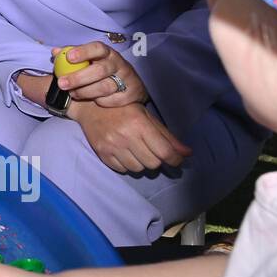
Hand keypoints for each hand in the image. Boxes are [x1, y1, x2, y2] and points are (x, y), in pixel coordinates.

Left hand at [52, 42, 148, 107]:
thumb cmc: (100, 70)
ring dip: (86, 92)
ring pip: (105, 87)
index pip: (97, 48)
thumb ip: (71, 56)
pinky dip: (101, 101)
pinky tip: (94, 101)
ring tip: (73, 94)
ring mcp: (127, 79)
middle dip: (79, 77)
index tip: (69, 57)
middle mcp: (119, 64)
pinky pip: (114, 100)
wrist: (127, 86)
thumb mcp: (88, 61)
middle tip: (61, 84)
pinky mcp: (132, 94)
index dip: (84, 51)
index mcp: (107, 53)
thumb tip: (55, 52)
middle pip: (100, 70)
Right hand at [70, 100, 191, 173]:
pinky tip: (126, 154)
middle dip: (157, 160)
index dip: (175, 160)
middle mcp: (126, 136)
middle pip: (153, 163)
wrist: (89, 107)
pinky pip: (122, 169)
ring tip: (138, 153)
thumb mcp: (146, 116)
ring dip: (142, 164)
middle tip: (153, 152)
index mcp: (139, 124)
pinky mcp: (102, 153)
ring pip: (138, 169)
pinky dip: (127, 165)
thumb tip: (187, 153)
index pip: (164, 152)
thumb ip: (167, 136)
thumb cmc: (122, 109)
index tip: (176, 160)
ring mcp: (112, 146)